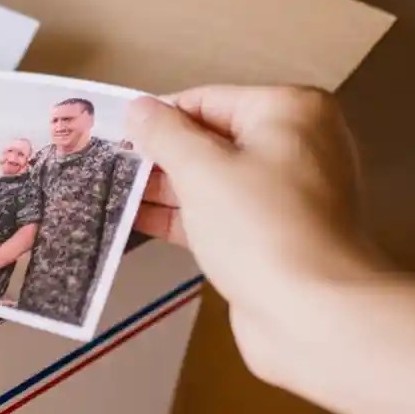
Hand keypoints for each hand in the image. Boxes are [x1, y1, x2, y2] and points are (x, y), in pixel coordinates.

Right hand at [125, 85, 376, 384]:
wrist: (313, 313)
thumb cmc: (260, 226)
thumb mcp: (202, 170)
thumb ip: (165, 134)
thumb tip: (138, 108)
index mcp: (289, 111)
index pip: (206, 100)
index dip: (156, 117)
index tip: (108, 134)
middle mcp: (294, 144)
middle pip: (210, 139)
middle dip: (157, 155)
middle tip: (100, 163)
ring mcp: (284, 194)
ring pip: (211, 180)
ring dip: (163, 188)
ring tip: (105, 190)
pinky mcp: (270, 235)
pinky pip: (218, 214)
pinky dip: (181, 216)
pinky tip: (132, 220)